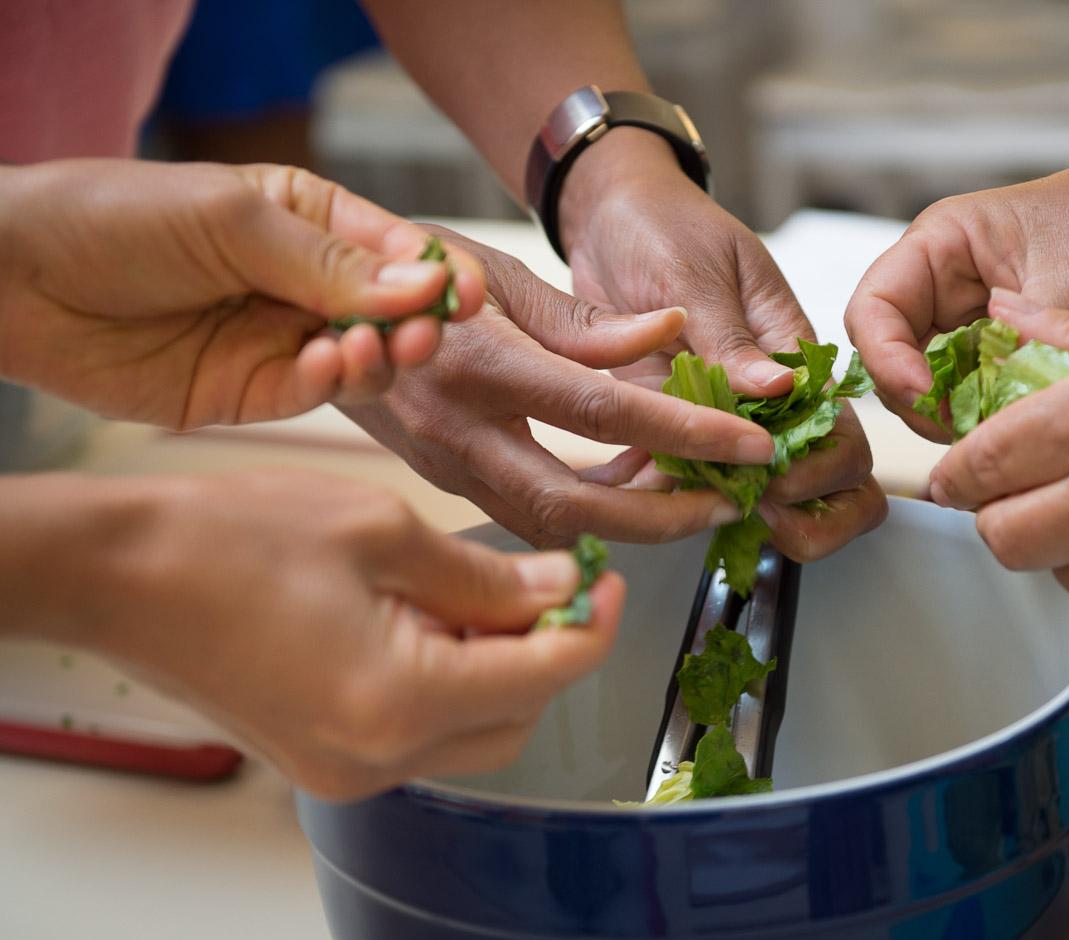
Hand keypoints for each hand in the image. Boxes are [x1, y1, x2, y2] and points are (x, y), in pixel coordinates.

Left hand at [0, 159, 486, 428]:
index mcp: (308, 220)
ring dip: (381, 357)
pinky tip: (323, 365)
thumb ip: (330, 263)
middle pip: (393, 311)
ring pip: (365, 360)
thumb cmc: (116, 220)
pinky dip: (332, 384)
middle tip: (428, 332)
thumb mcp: (235, 220)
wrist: (19, 282)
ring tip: (373, 348)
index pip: (395, 250)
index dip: (437, 273)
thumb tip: (424, 286)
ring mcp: (281, 340)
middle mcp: (304, 284)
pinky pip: (316, 395)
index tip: (466, 295)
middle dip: (419, 323)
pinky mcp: (253, 393)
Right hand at [19, 470, 620, 800]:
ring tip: (473, 589)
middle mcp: (377, 759)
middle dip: (547, 649)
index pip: (544, 674)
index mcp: (400, 702)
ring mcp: (345, 770)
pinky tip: (428, 618)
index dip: (592, 623)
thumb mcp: (382, 532)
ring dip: (497, 668)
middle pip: (517, 718)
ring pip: (473, 732)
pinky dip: (447, 683)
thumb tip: (558, 587)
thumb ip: (485, 575)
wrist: (117, 572)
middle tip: (546, 578)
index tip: (606, 577)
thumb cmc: (230, 538)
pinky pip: (420, 734)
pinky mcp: (323, 759)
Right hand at [339, 228, 786, 547]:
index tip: (749, 447)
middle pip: (577, 504)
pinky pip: (524, 520)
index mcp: (481, 365)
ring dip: (627, 525)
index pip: (603, 415)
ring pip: (549, 527)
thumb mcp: (498, 274)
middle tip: (724, 501)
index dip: (686, 435)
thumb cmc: (410, 275)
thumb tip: (670, 332)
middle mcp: (459, 430)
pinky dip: (585, 519)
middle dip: (664, 516)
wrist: (309, 309)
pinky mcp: (442, 484)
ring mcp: (445, 468)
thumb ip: (588, 322)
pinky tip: (627, 492)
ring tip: (688, 499)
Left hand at [560, 130, 887, 559]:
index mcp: (788, 346)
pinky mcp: (666, 415)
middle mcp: (761, 387)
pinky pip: (672, 467)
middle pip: (812, 467)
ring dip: (716, 505)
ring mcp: (714, 407)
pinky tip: (623, 491)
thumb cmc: (663, 223)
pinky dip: (651, 487)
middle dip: (797, 507)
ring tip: (675, 511)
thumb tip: (782, 387)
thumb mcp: (696, 272)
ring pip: (741, 480)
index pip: (833, 422)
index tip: (777, 477)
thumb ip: (732, 337)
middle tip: (748, 508)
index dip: (818, 465)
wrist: (604, 213)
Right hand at [844, 136, 1068, 443]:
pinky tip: (1017, 432)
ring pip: (934, 388)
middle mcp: (950, 285)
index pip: (873, 309)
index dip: (886, 359)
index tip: (923, 394)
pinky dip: (990, 422)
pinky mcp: (1013, 359)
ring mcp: (979, 325)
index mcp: (942, 244)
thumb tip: (989, 419)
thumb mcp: (1067, 279)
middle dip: (918, 400)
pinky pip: (980, 401)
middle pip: (893, 358)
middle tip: (960, 430)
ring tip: (993, 434)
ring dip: (954, 417)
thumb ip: (1018, 350)